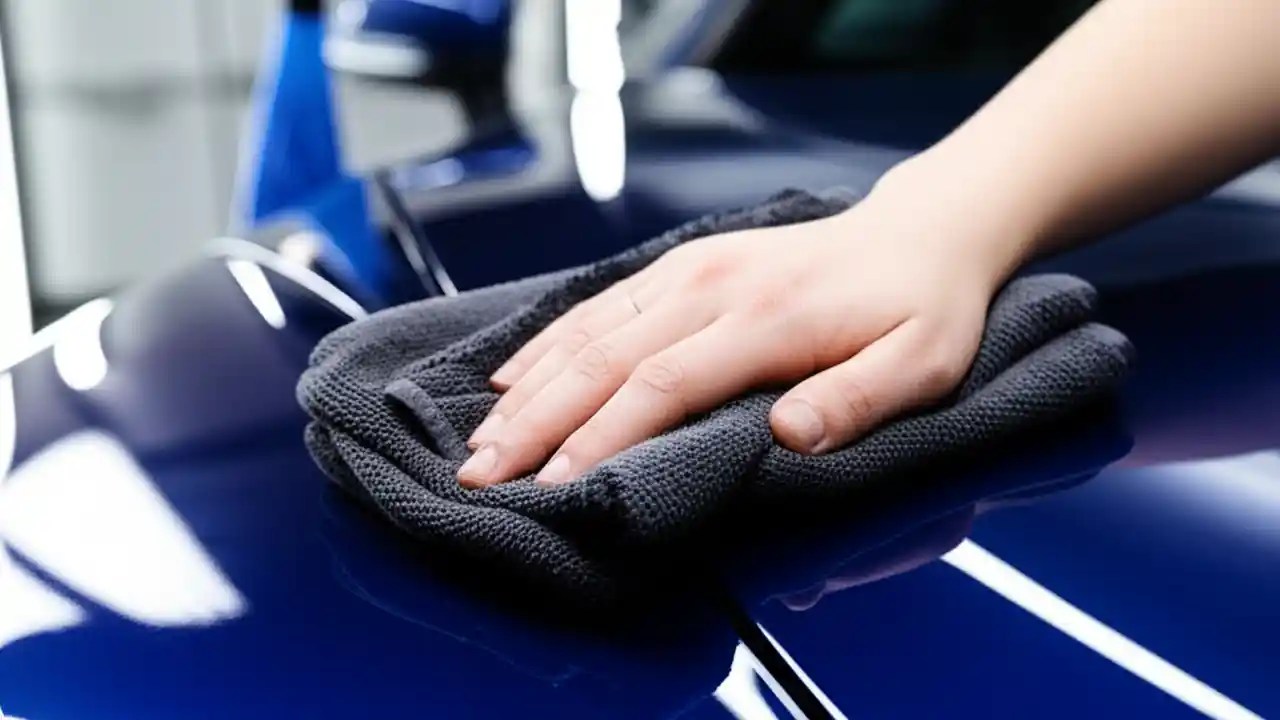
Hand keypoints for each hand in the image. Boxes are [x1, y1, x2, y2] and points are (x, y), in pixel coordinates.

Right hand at [457, 165, 1029, 487]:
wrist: (920, 233)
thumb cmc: (923, 309)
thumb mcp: (922, 363)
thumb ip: (856, 399)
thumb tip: (787, 437)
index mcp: (766, 318)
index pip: (662, 384)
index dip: (600, 436)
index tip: (550, 485)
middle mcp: (713, 286)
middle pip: (604, 358)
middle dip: (536, 421)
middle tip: (481, 475)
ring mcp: (692, 270)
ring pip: (590, 330)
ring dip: (530, 388)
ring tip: (482, 439)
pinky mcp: (684, 265)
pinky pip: (601, 304)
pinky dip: (551, 342)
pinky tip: (514, 376)